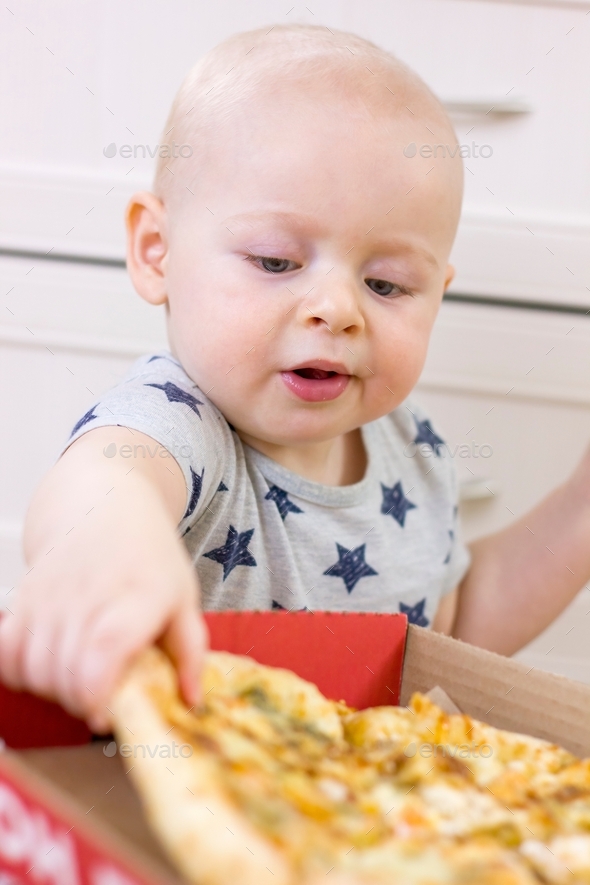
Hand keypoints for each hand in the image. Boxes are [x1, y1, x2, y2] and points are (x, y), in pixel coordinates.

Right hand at [0, 486, 206, 732]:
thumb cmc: (148, 554)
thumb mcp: (184, 596)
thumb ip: (190, 652)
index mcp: (141, 595)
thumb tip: (190, 701)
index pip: (105, 649)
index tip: (105, 712)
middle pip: (65, 672)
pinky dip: (19, 672)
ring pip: (34, 669)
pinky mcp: (25, 597)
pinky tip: (47, 666)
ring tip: (78, 679)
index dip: (97, 691)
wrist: (102, 502)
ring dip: (52, 690)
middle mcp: (92, 594)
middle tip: (100, 697)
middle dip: (80, 702)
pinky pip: (6, 653)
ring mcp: (53, 594)